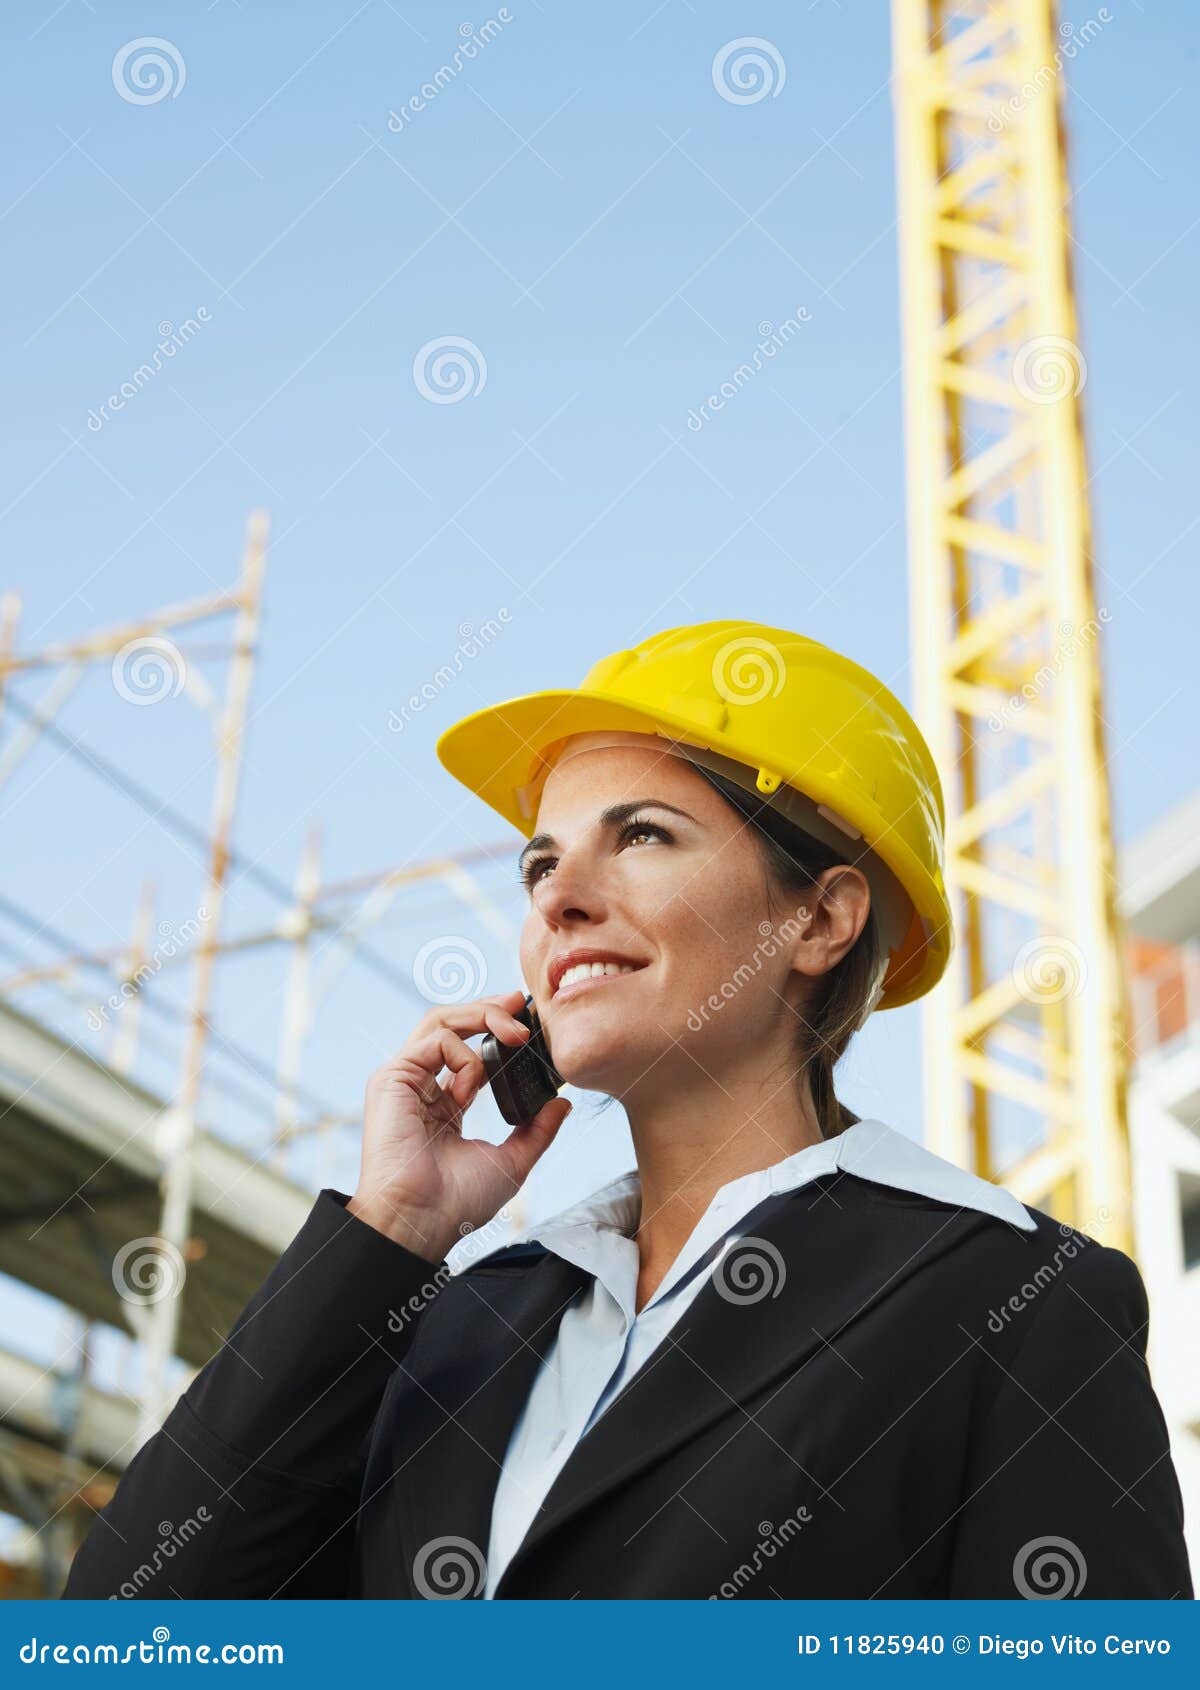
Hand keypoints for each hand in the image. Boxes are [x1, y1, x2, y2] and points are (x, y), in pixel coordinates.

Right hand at [346, 988, 571, 1261]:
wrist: (422, 1220)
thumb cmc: (457, 1203)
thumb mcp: (512, 1161)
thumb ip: (536, 1130)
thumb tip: (562, 1103)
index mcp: (444, 1104)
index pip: (470, 1051)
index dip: (496, 1031)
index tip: (527, 1022)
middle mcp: (421, 1086)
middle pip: (453, 1026)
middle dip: (490, 1010)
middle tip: (522, 1005)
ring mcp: (404, 1080)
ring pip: (440, 1021)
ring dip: (482, 1017)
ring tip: (514, 1032)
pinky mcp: (392, 1077)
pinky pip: (434, 1039)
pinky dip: (463, 1054)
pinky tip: (473, 1088)